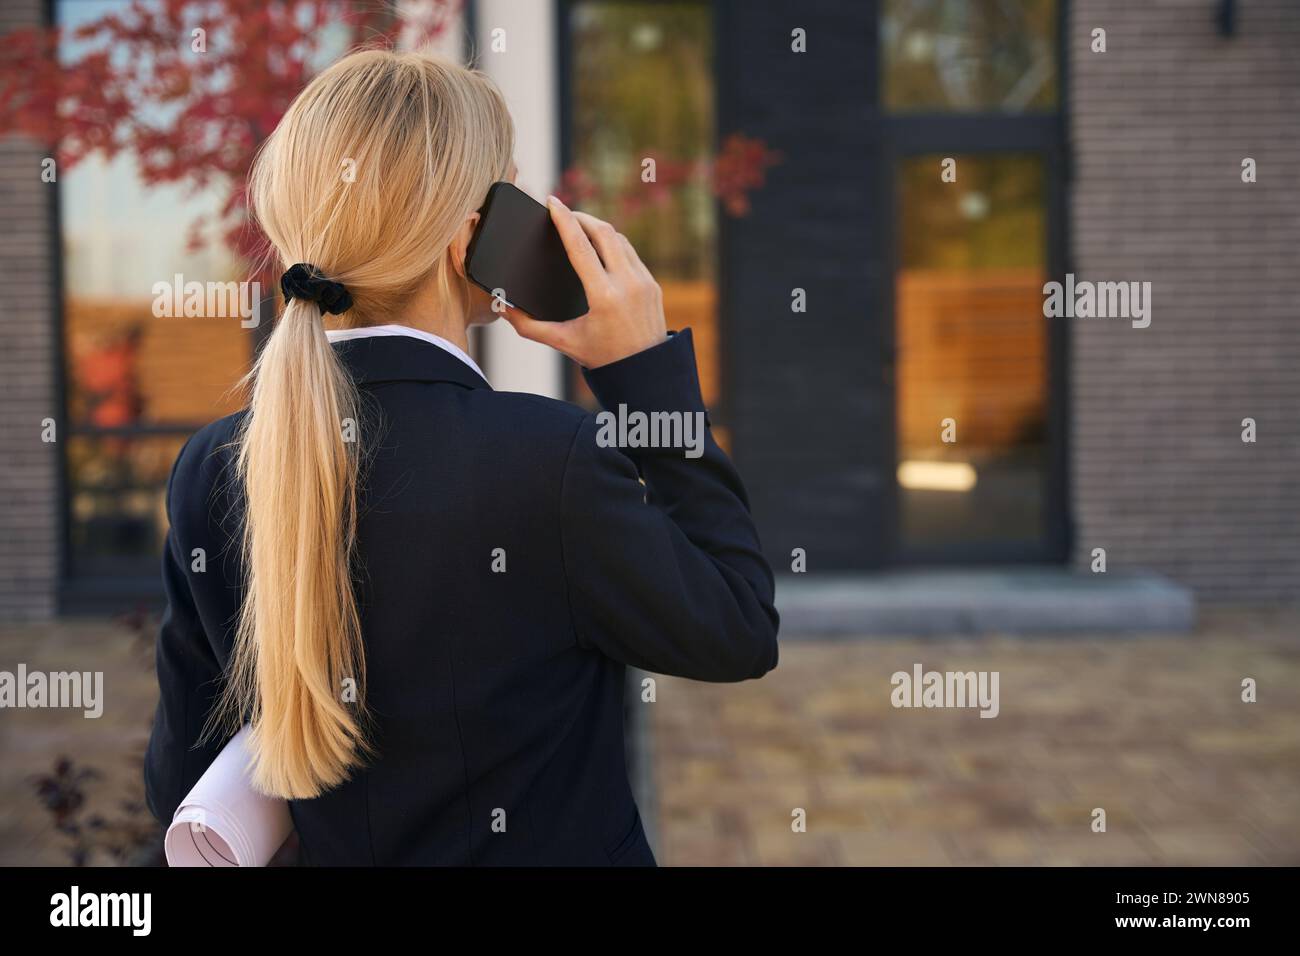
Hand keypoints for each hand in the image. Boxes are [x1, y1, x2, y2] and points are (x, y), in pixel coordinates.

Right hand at [502, 196, 667, 368]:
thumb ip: (531, 327)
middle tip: (563, 211)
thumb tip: (504, 308)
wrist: (646, 371)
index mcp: (604, 297)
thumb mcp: (565, 343)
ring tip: (579, 225)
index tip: (552, 202)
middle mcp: (627, 284)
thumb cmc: (604, 358)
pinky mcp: (653, 283)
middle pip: (603, 232)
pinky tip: (601, 244)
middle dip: (581, 217)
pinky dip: (613, 243)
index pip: (581, 247)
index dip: (564, 220)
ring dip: (598, 227)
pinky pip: (631, 253)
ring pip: (619, 239)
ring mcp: (644, 282)